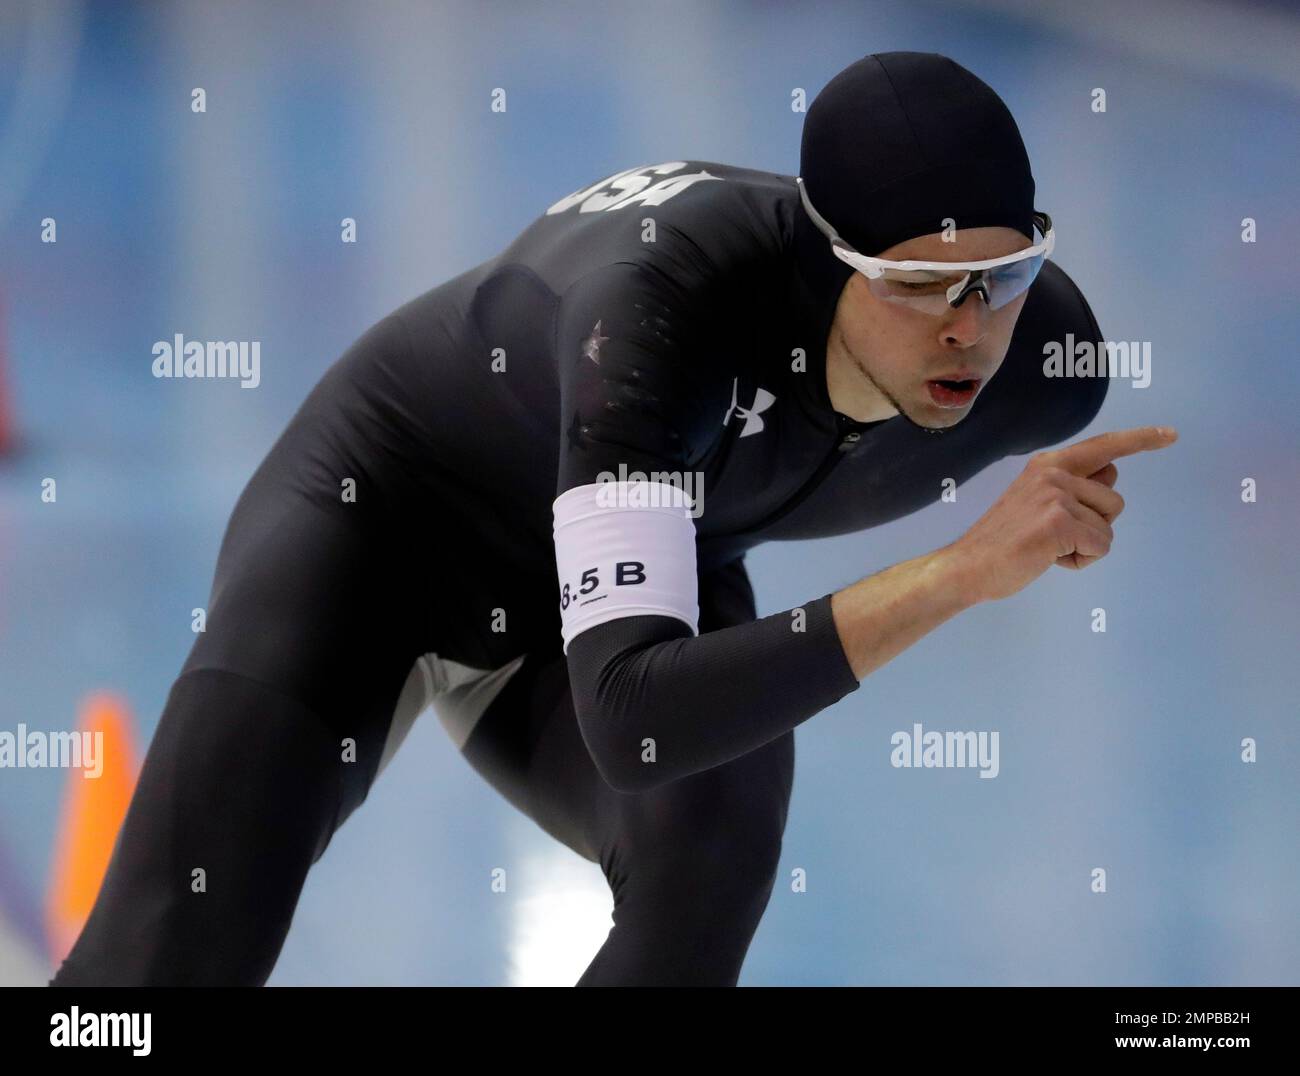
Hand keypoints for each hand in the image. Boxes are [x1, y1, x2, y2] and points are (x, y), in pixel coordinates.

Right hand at [950, 425, 1177, 603]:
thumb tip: (1111, 471)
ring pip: (1107, 526)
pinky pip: (1100, 545)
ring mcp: (1056, 495)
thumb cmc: (1005, 541)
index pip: (1105, 446)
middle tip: (1053, 537)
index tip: (1170, 435)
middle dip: (1095, 526)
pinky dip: (1081, 561)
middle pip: (1114, 500)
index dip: (1141, 440)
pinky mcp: (1060, 521)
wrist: (970, 566)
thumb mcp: (1038, 501)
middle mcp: (1054, 472)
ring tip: (1048, 548)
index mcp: (1048, 464)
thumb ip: (1074, 485)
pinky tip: (1050, 559)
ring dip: (1086, 546)